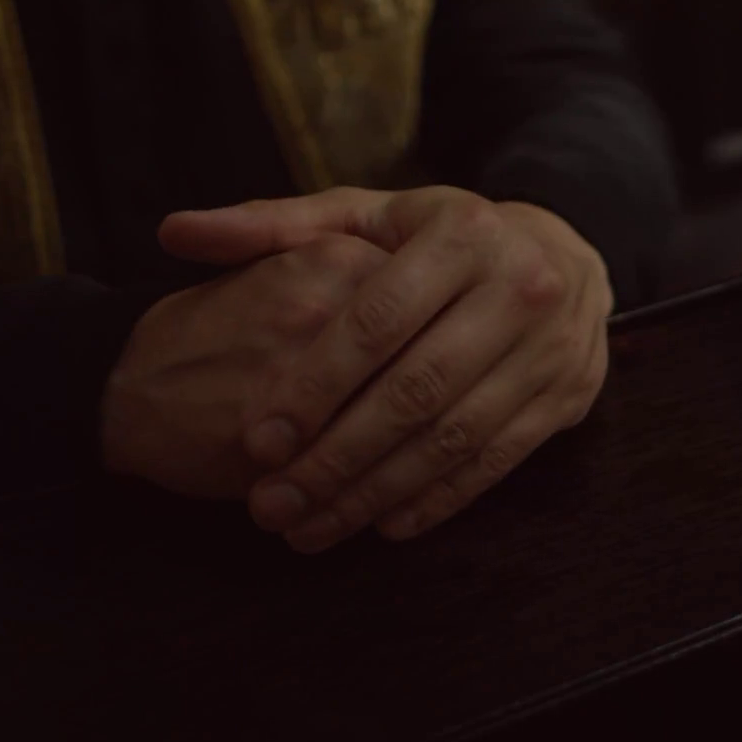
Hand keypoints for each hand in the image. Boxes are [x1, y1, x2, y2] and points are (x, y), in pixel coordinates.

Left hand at [158, 186, 612, 550]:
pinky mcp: (566, 398)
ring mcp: (550, 347)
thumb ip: (273, 225)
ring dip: (377, 492)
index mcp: (462, 233)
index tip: (257, 441)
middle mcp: (519, 286)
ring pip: (453, 436)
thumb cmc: (440, 239)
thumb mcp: (367, 215)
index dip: (314, 386)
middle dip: (337, 457)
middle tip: (272, 504)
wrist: (568, 257)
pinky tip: (382, 524)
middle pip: (415, 389)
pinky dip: (438, 499)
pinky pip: (495, 460)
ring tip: (311, 526)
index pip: (376, 321)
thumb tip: (173, 231)